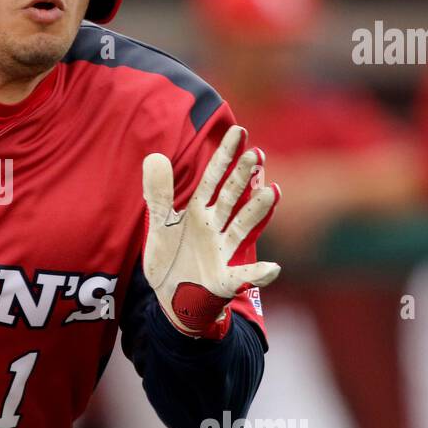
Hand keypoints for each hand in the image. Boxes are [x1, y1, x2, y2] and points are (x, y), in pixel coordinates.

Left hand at [142, 125, 281, 337]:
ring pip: (241, 228)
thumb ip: (159, 192)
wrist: (172, 297)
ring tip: (271, 192)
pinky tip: (272, 269)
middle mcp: (215, 228)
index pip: (213, 179)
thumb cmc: (172, 257)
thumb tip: (154, 155)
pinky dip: (258, 275)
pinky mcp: (224, 280)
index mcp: (199, 212)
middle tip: (256, 153)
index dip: (225, 156)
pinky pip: (243, 277)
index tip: (239, 130)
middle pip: (231, 198)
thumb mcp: (159, 224)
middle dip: (243, 177)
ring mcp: (222, 253)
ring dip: (256, 212)